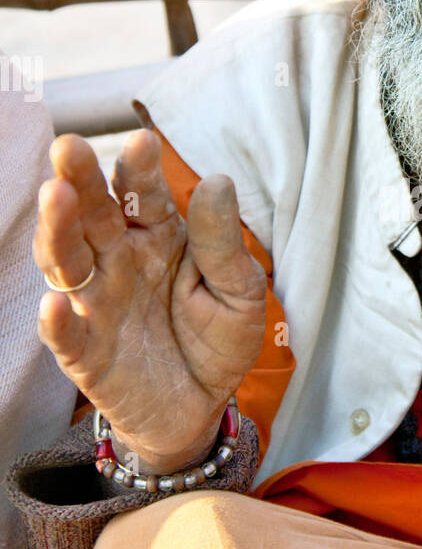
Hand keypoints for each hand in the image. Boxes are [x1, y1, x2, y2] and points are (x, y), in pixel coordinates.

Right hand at [33, 131, 266, 473]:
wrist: (202, 407)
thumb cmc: (217, 338)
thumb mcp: (239, 292)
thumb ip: (224, 244)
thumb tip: (218, 182)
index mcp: (157, 236)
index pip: (143, 194)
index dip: (140, 168)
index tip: (144, 141)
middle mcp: (117, 260)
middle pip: (92, 214)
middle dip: (79, 179)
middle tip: (70, 146)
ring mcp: (96, 304)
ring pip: (66, 261)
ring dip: (57, 230)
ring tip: (55, 197)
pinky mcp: (84, 352)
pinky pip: (66, 334)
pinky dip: (57, 320)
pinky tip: (56, 303)